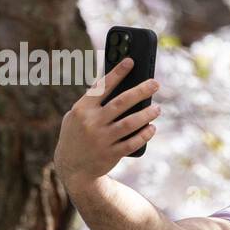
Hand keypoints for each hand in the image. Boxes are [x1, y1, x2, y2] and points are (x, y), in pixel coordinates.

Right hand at [54, 57, 159, 188]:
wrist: (72, 167)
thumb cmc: (77, 135)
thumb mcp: (76, 116)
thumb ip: (92, 102)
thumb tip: (116, 84)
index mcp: (82, 109)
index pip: (102, 86)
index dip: (117, 73)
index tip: (131, 61)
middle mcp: (92, 123)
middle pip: (121, 103)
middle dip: (140, 91)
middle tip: (155, 83)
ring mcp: (102, 139)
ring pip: (130, 123)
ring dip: (147, 114)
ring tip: (157, 108)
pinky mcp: (111, 154)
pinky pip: (133, 142)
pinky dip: (144, 134)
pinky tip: (152, 127)